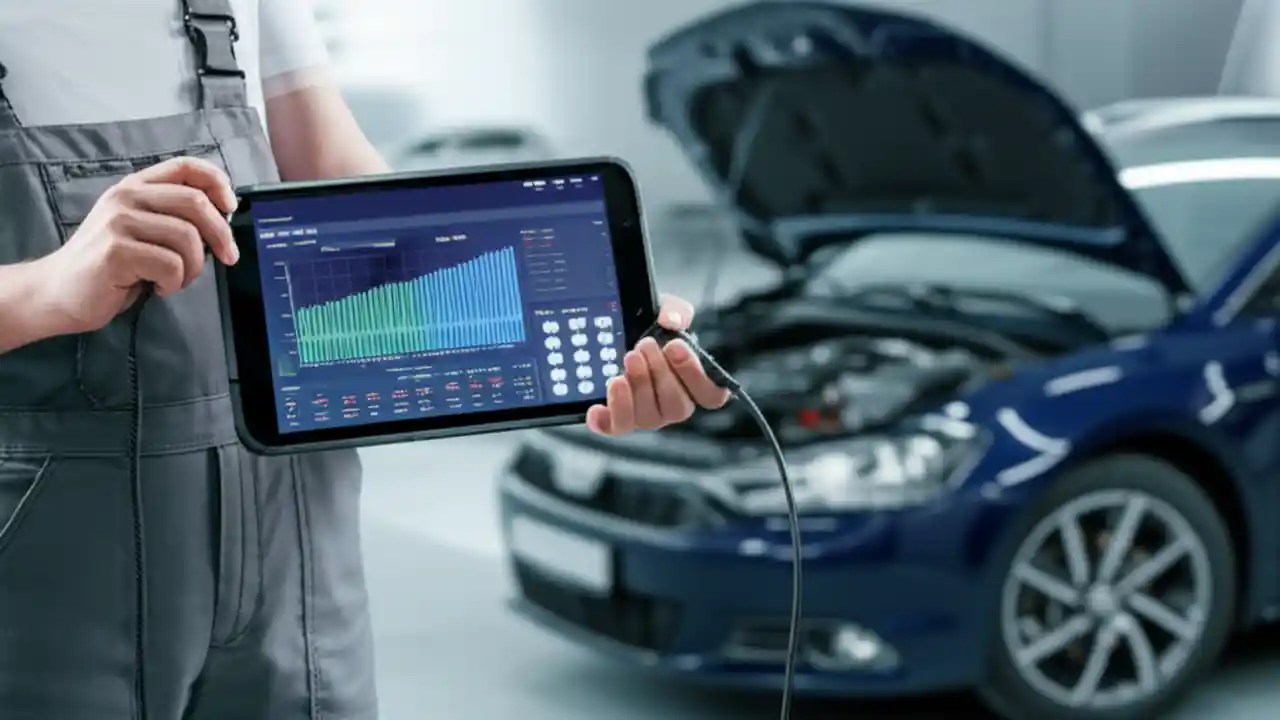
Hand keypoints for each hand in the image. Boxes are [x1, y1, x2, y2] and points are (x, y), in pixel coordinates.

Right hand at [32, 156, 238, 335]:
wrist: (60, 291)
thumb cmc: (110, 264)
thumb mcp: (140, 229)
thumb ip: (172, 217)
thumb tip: (222, 218)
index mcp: (135, 187)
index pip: (185, 167)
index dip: (217, 182)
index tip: (231, 206)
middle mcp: (126, 198)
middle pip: (195, 202)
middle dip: (221, 234)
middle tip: (228, 256)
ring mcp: (118, 222)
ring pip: (187, 238)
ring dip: (194, 267)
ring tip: (176, 278)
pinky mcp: (116, 251)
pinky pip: (171, 265)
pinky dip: (174, 283)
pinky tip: (158, 286)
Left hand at [586, 294, 729, 435]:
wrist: (624, 338)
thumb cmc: (654, 333)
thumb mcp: (667, 314)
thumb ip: (676, 312)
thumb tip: (670, 320)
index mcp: (695, 384)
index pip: (711, 396)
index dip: (695, 374)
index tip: (675, 346)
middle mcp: (674, 405)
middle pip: (678, 408)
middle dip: (661, 374)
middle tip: (645, 345)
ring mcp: (649, 416)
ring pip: (649, 418)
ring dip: (638, 386)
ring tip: (629, 359)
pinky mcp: (621, 420)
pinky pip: (617, 428)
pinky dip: (606, 420)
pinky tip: (596, 407)